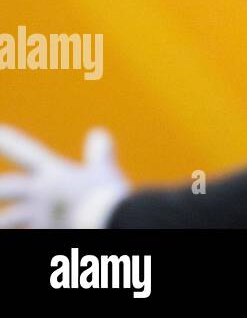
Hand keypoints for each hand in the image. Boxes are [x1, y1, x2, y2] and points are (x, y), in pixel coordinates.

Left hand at [0, 126, 129, 227]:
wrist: (112, 223)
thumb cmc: (109, 197)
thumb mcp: (104, 172)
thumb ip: (99, 154)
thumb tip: (98, 132)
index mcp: (55, 174)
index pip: (27, 152)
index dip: (8, 141)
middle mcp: (40, 194)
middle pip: (6, 186)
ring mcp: (38, 218)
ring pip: (5, 219)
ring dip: (0, 220)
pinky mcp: (40, 237)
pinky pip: (22, 239)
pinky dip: (18, 238)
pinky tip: (15, 238)